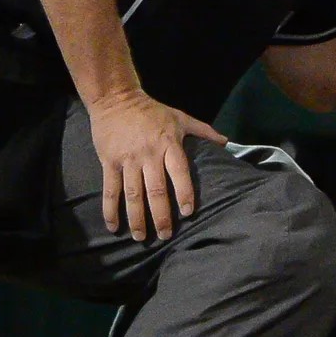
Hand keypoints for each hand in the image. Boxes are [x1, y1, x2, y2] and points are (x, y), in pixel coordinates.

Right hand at [88, 87, 225, 241]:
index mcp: (169, 145)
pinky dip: (110, 209)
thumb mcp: (180, 117)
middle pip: (156, 190)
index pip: (180, 172)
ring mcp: (128, 160)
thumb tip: (226, 142)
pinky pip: (110, 189)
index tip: (189, 212)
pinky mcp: (109, 162)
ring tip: (141, 237)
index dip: (185, 192)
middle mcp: (149, 155)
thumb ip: (203, 131)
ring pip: (133, 194)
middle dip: (160, 215)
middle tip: (165, 235)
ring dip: (136, 218)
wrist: (116, 99)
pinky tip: (113, 226)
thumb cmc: (152, 111)